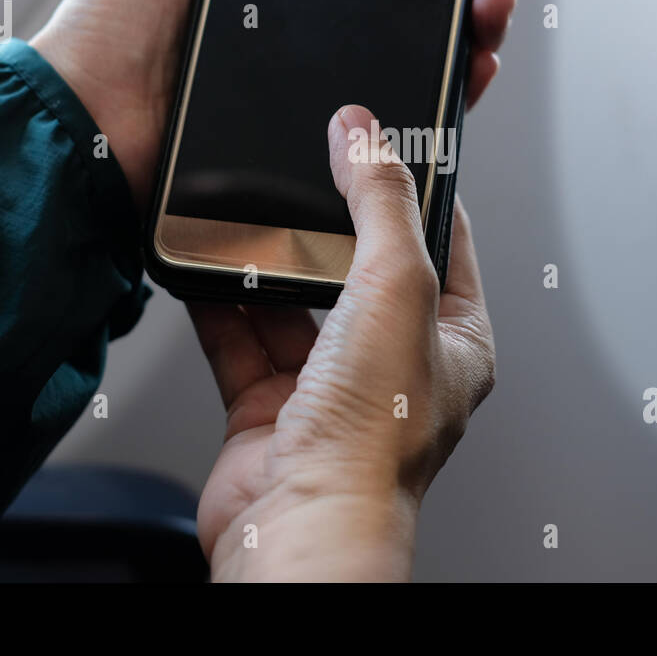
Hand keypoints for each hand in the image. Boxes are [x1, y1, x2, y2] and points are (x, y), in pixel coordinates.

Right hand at [193, 104, 494, 580]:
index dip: (410, 187)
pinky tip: (202, 270)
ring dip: (265, 266)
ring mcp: (330, 388)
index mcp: (454, 339)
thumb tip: (366, 132)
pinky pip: (240, 339)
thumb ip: (380, 203)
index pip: (441, 242)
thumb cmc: (372, 435)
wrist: (300, 523)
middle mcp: (394, 364)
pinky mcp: (269, 408)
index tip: (379, 139)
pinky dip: (219, 305)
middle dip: (324, 227)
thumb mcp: (397, 286)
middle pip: (358, 269)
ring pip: (293, 303)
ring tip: (243, 219)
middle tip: (299, 175)